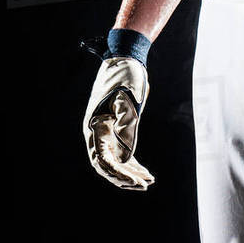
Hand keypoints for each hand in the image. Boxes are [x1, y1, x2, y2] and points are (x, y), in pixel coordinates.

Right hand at [83, 56, 154, 189]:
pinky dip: (132, 164)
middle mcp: (97, 132)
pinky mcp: (115, 128)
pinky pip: (121, 152)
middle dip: (124, 178)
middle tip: (145, 185)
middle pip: (107, 166)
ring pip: (115, 161)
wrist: (125, 57)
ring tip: (148, 181)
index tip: (135, 182)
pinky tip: (145, 172)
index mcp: (95, 126)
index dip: (118, 174)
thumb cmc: (126, 76)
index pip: (102, 160)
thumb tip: (126, 158)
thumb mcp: (129, 99)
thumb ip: (127, 127)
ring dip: (130, 173)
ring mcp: (105, 131)